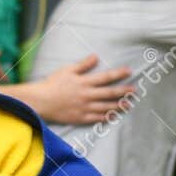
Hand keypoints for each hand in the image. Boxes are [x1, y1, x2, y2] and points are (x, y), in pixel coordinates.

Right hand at [20, 54, 135, 124]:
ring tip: (129, 104)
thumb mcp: (67, 70)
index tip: (129, 71)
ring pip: (106, 107)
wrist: (41, 101)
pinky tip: (114, 116)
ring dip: (118, 105)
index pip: (106, 77)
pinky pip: (96, 118)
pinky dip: (106, 117)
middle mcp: (87, 95)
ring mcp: (85, 108)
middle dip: (123, 91)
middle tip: (134, 91)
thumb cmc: (53, 84)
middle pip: (109, 93)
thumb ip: (83, 65)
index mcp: (84, 82)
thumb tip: (96, 56)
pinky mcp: (81, 118)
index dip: (119, 74)